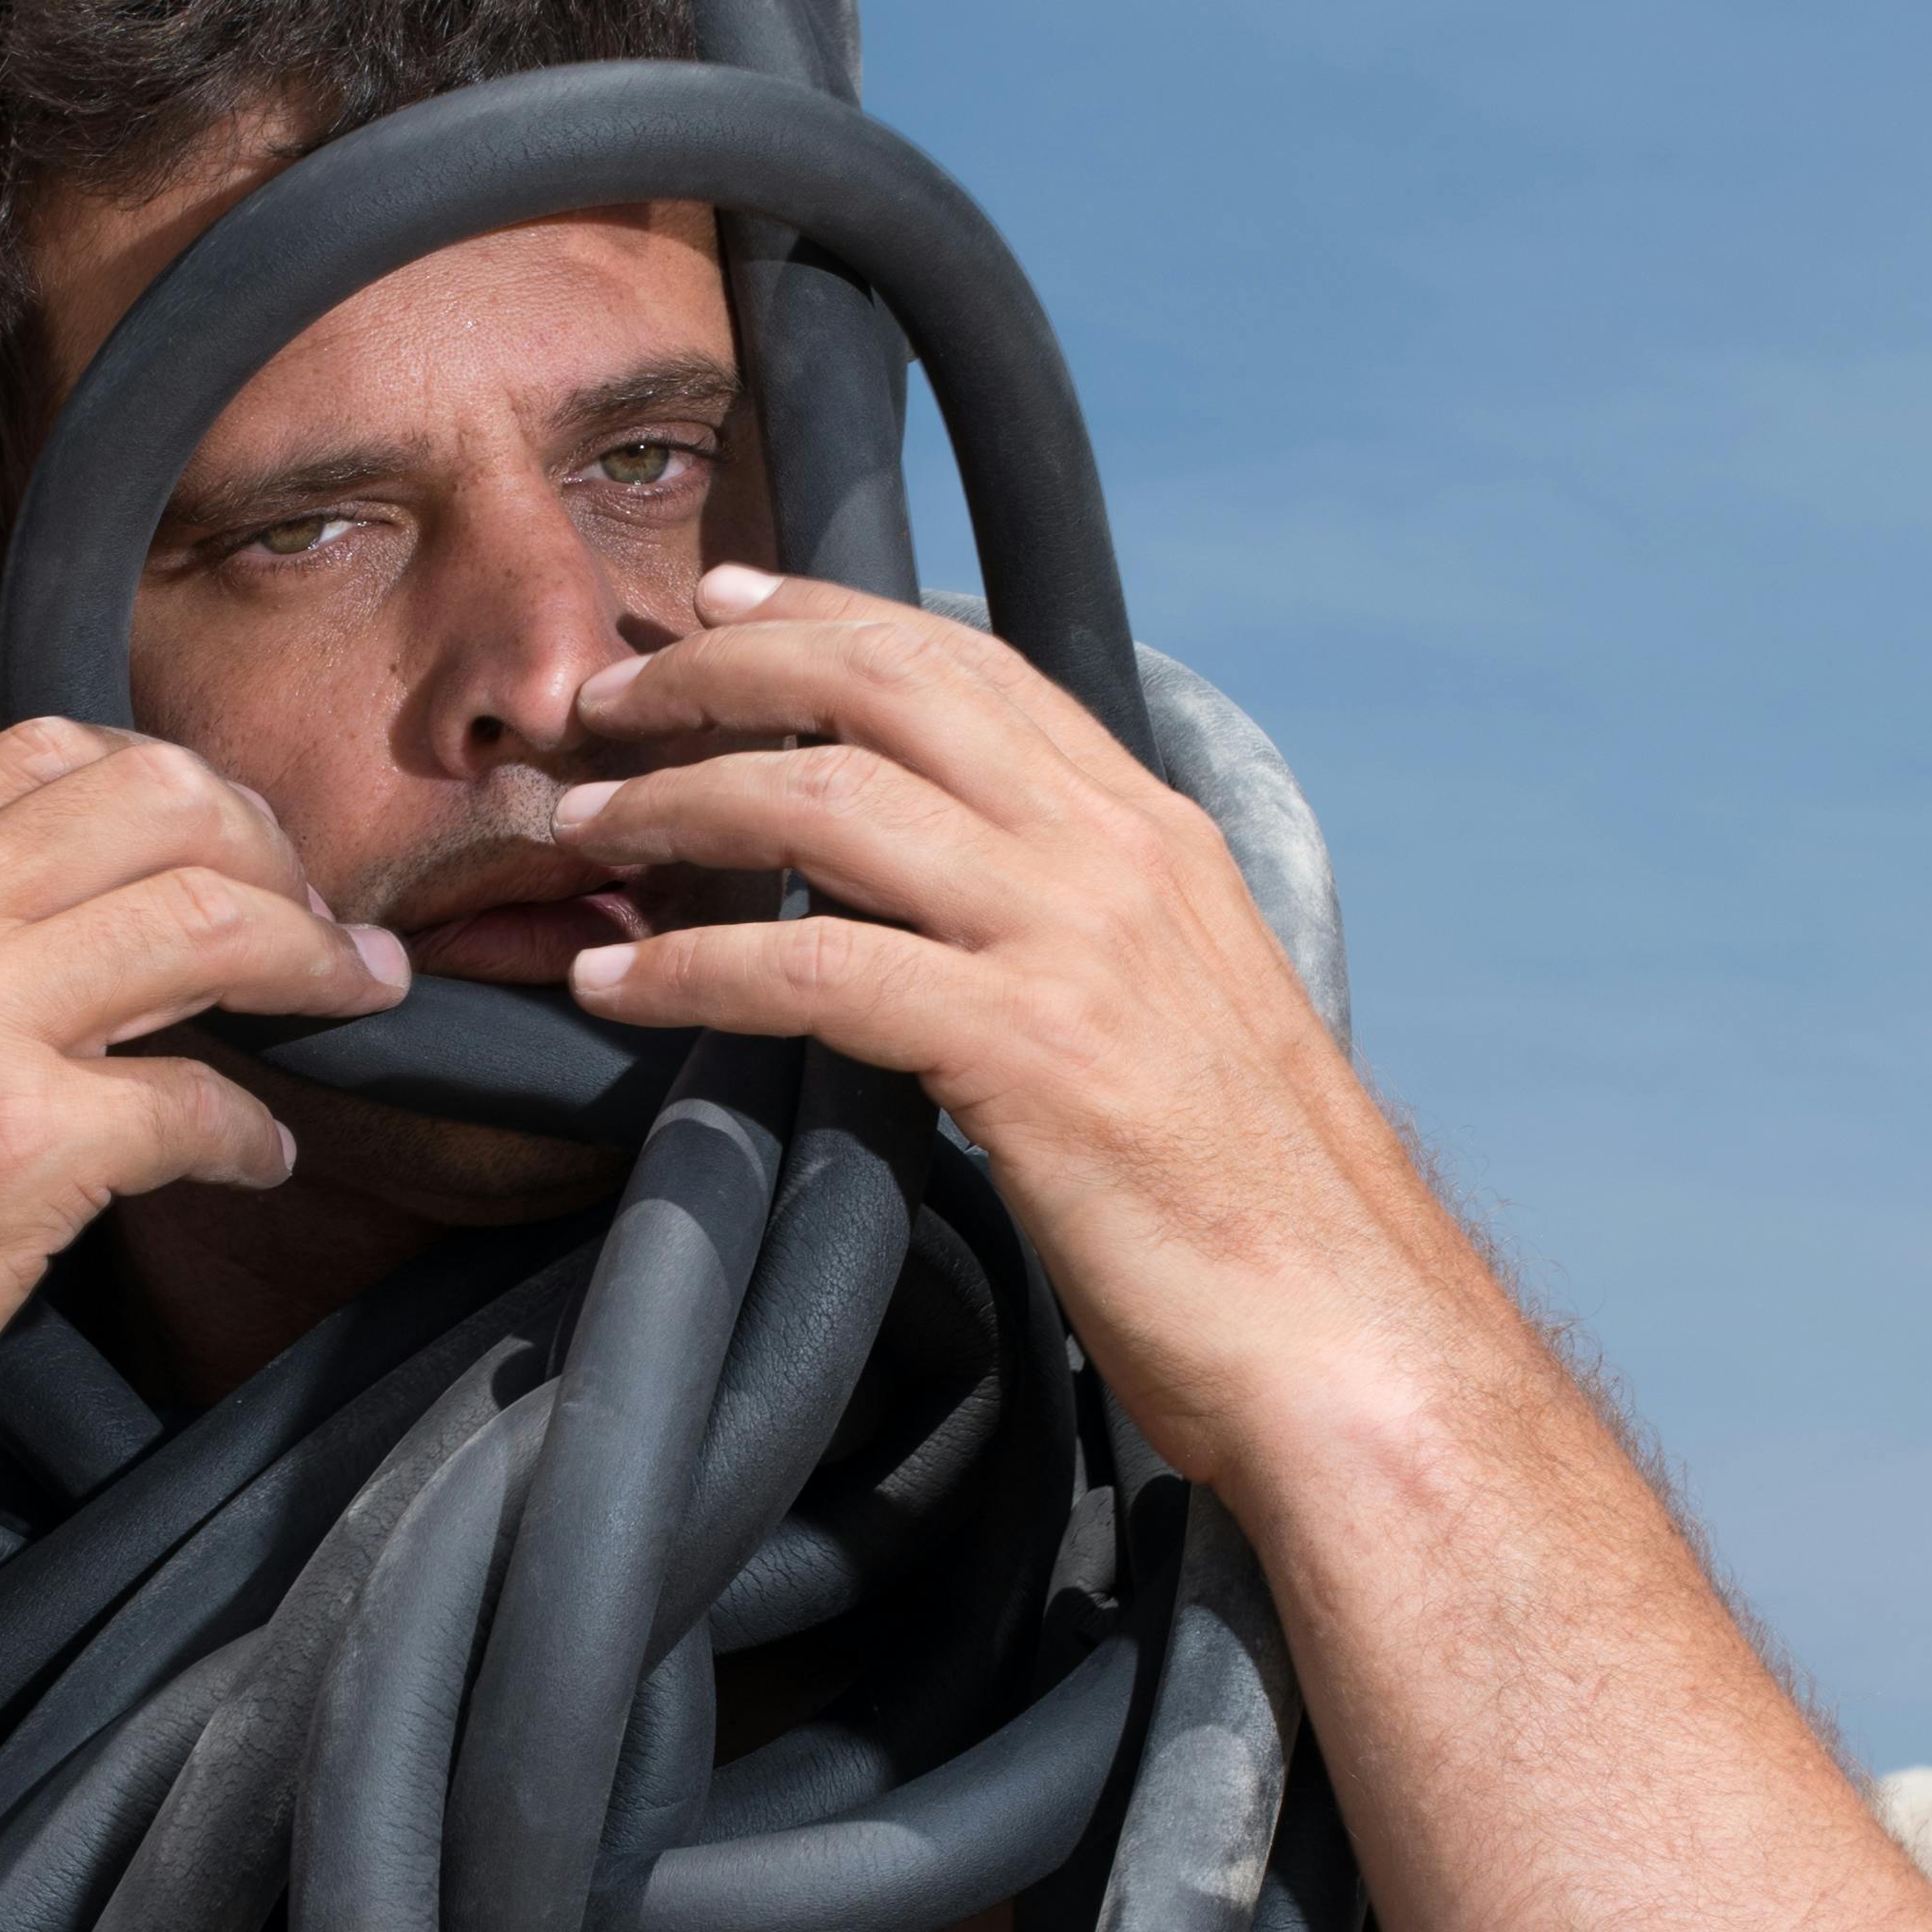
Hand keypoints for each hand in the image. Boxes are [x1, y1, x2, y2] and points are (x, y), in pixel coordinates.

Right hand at [0, 718, 405, 1542]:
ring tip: (357, 999)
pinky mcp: (21, 1151)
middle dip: (272, 851)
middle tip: (321, 924)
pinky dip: (258, 1132)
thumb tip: (49, 921)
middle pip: (156, 800)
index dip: (176, 788)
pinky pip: (203, 1099)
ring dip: (314, 957)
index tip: (233, 849)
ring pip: (210, 918)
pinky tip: (262, 1157)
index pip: (47, 750)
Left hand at [551, 569, 1494, 1501]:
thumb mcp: (1175, 1019)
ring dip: (677, 801)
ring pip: (830, 800)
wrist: (1350, 1330)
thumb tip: (958, 926)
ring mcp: (1074, 944)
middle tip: (606, 702)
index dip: (827, 614)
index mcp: (1154, 835)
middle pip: (884, 685)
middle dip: (724, 669)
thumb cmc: (1253, 1207)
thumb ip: (1078, 939)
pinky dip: (691, 969)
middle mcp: (1116, 856)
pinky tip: (611, 991)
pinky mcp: (1029, 1053)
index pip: (967, 663)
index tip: (723, 600)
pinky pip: (814, 968)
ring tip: (581, 829)